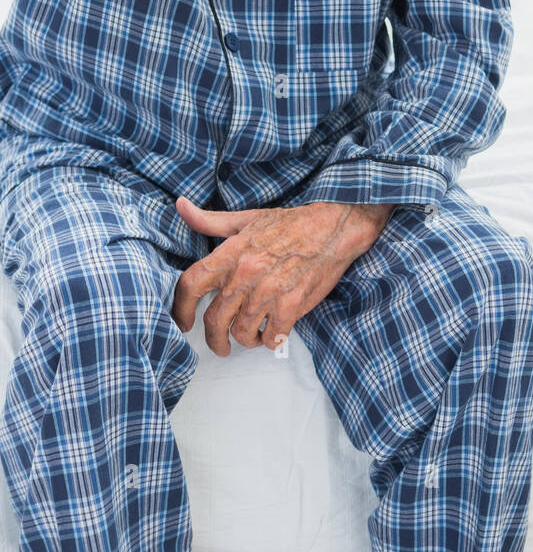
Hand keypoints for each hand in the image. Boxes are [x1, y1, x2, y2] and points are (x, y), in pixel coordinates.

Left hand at [172, 197, 393, 356]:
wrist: (334, 227)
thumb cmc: (291, 224)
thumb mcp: (247, 218)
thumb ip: (211, 220)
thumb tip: (180, 207)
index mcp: (232, 252)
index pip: (191, 283)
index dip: (179, 308)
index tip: (182, 322)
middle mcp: (246, 273)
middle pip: (214, 319)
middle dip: (213, 338)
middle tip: (219, 344)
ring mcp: (269, 291)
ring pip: (241, 332)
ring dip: (244, 340)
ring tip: (250, 337)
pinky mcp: (292, 305)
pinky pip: (271, 337)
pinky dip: (270, 340)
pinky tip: (273, 334)